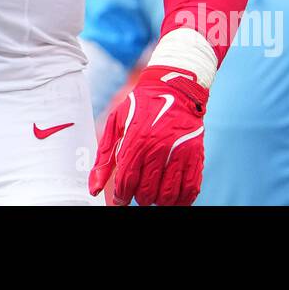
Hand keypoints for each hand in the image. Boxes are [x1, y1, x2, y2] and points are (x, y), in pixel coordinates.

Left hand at [89, 65, 206, 205]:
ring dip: (158, 200)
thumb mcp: (116, 124)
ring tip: (153, 193)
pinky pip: (190, 190)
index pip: (127, 181)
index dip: (121, 196)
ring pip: (168, 195)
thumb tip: (93, 188)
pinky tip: (172, 196)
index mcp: (137, 139)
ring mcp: (179, 153)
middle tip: (137, 192)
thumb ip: (104, 157)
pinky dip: (180, 200)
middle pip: (146, 191)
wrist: (175, 89)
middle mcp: (159, 148)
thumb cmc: (141, 106)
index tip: (121, 199)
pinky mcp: (195, 156)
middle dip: (139, 197)